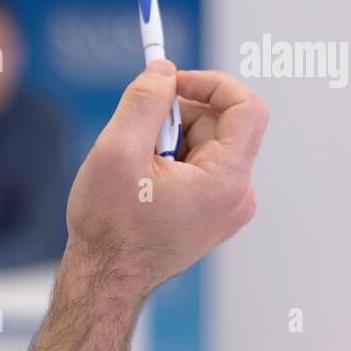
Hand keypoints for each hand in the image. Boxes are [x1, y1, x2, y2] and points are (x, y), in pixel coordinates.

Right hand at [64, 60, 267, 297]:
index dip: (210, 83)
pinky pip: (198, 167)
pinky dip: (169, 160)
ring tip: (133, 167)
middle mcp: (236, 196)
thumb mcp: (117, 151)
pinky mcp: (210, 214)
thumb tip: (163, 70)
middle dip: (177, 116)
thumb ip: (144, 101)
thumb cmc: (109, 226)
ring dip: (168, 139)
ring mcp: (225, 208)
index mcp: (225, 182)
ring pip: (206, 145)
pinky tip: (140, 182)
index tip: (170, 82)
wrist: (104, 280)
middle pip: (220, 124)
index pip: (247, 108)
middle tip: (135, 131)